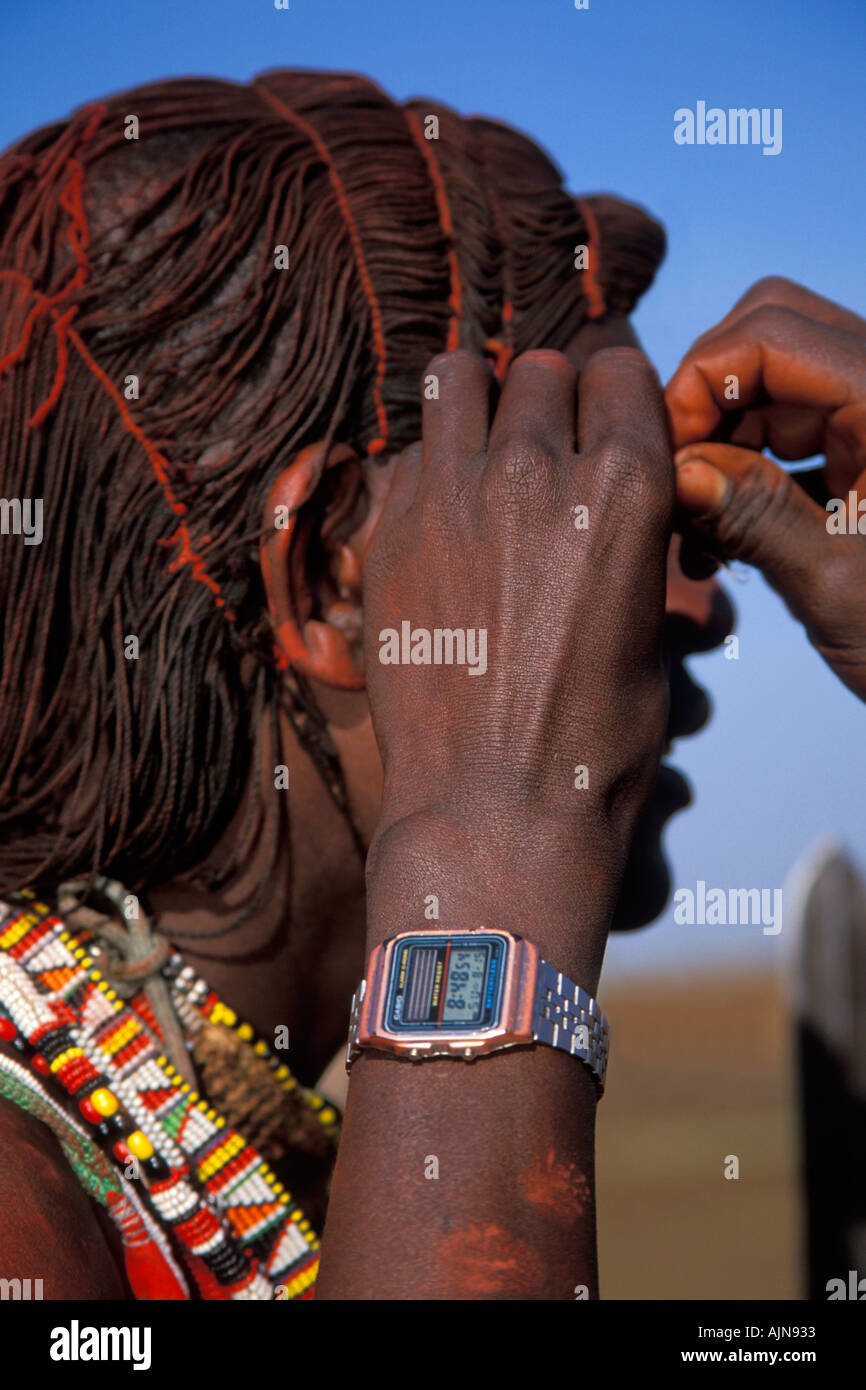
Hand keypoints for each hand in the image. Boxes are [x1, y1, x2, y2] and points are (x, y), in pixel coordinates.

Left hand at [362, 346, 674, 882]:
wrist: (494, 802)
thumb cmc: (592, 736)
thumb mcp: (648, 625)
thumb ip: (628, 534)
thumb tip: (606, 496)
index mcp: (625, 484)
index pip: (619, 366)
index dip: (614, 391)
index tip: (604, 417)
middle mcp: (538, 467)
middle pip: (543, 368)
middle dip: (551, 399)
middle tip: (548, 447)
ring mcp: (453, 492)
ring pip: (458, 376)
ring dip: (479, 401)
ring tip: (485, 448)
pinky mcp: (390, 528)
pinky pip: (409, 450)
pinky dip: (429, 465)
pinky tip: (442, 515)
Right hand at [665, 277, 865, 699]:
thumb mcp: (835, 586)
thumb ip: (753, 516)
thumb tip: (675, 473)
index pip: (771, 334)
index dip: (699, 384)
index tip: (664, 463)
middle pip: (773, 330)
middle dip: (707, 396)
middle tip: (676, 480)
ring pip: (775, 376)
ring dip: (720, 437)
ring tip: (695, 527)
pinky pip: (794, 423)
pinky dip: (748, 464)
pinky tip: (723, 535)